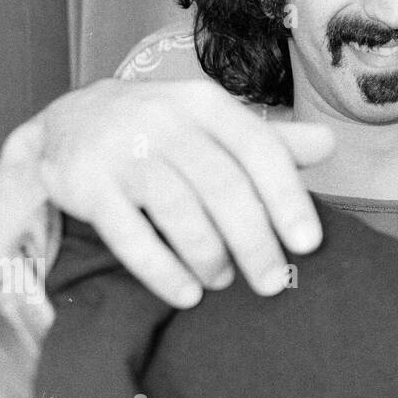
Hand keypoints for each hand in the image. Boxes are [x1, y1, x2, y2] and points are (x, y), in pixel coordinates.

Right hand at [32, 79, 333, 307]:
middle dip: (254, 242)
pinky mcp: (87, 185)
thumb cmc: (163, 130)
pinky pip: (131, 237)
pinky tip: (186, 293)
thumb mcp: (214, 124)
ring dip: (210, 256)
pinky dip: (162, 271)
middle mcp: (166, 121)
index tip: (309, 244)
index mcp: (207, 104)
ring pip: (180, 212)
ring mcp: (123, 151)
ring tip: (224, 281)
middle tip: (273, 282)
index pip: (260, 150)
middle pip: (223, 187)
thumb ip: (271, 141)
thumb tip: (329, 145)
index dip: (287, 199)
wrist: (68, 122)